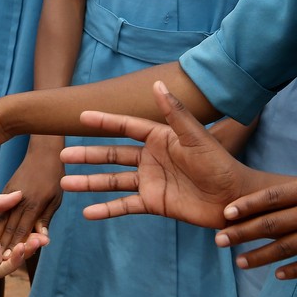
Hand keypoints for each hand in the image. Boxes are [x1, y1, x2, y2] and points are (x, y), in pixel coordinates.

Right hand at [0, 137, 63, 248]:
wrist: (44, 153)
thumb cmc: (53, 177)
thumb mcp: (55, 199)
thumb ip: (46, 218)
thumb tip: (44, 238)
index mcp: (34, 204)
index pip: (22, 230)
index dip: (15, 245)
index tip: (8, 258)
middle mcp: (21, 200)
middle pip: (9, 226)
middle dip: (3, 244)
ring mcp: (11, 193)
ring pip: (1, 217)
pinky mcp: (6, 187)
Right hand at [58, 81, 242, 229]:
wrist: (233, 199)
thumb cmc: (219, 164)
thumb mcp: (196, 137)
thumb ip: (175, 113)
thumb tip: (157, 84)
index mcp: (160, 138)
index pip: (126, 127)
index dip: (104, 122)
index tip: (81, 117)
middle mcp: (151, 158)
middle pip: (112, 155)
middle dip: (88, 155)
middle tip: (62, 154)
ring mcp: (150, 181)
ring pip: (113, 180)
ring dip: (89, 182)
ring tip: (66, 183)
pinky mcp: (153, 202)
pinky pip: (124, 205)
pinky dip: (106, 209)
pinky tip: (87, 213)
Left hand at [218, 142, 296, 278]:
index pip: (273, 196)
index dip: (248, 205)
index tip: (227, 211)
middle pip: (272, 224)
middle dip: (242, 232)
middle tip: (219, 239)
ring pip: (287, 248)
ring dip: (260, 256)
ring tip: (239, 262)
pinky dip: (294, 270)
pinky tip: (278, 275)